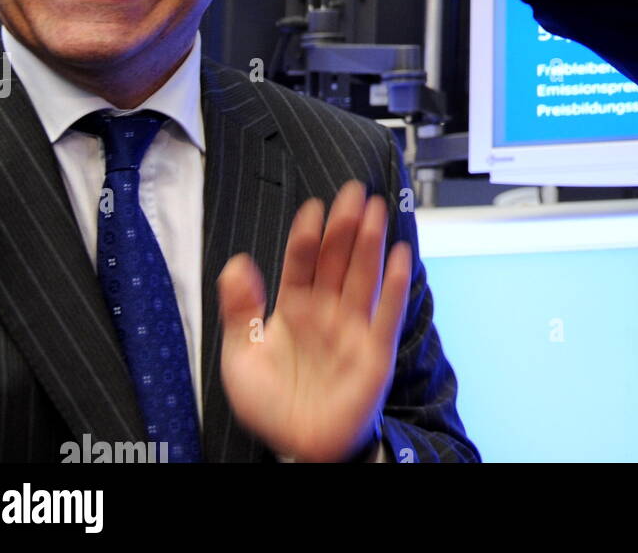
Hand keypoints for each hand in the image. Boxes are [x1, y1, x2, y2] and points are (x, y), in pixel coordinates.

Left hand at [217, 179, 411, 462]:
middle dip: (344, 226)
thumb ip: (240, 311)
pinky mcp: (375, 351)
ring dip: (370, 243)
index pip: (302, 262)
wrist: (299, 447)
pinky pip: (388, 313)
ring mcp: (353, 328)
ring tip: (375, 209)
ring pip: (363, 277)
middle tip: (352, 191)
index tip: (313, 207)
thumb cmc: (271, 403)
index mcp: (294, 307)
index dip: (307, 235)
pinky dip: (397, 285)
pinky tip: (401, 255)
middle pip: (337, 260)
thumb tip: (236, 264)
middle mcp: (326, 311)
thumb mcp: (242, 357)